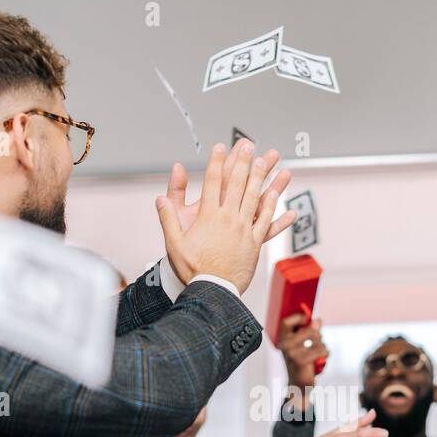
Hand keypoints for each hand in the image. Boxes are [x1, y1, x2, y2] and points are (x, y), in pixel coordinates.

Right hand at [156, 140, 296, 291]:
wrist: (212, 290)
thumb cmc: (192, 269)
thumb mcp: (174, 242)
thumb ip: (168, 217)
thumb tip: (160, 198)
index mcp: (208, 216)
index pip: (213, 182)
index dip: (217, 162)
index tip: (221, 146)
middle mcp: (228, 219)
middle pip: (238, 184)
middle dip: (243, 162)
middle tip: (249, 145)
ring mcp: (243, 230)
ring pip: (255, 198)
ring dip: (262, 177)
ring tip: (267, 160)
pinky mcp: (254, 243)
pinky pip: (266, 221)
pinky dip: (272, 207)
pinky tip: (276, 195)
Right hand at [278, 313, 327, 389]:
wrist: (299, 386)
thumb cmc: (301, 365)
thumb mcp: (303, 346)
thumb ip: (310, 332)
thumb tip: (317, 320)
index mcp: (282, 340)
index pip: (286, 322)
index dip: (298, 317)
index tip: (307, 319)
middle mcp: (285, 346)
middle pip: (308, 330)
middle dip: (318, 336)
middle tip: (318, 344)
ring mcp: (292, 353)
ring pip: (317, 340)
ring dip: (323, 347)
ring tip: (318, 355)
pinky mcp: (301, 361)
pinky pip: (321, 350)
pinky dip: (325, 354)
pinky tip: (320, 360)